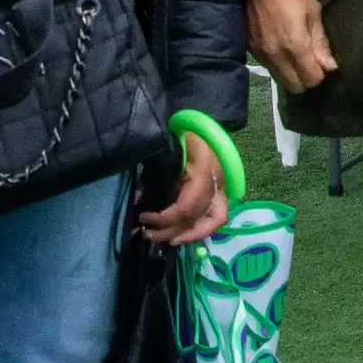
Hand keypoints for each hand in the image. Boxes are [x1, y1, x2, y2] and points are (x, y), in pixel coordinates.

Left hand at [140, 132, 228, 246]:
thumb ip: (157, 172)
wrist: (199, 124)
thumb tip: (140, 197)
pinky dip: (199, 232)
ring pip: (212, 223)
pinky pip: (216, 219)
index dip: (164, 218)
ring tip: (160, 238)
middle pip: (195, 217)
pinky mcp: (221, 192)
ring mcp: (222, 187)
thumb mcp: (168, 146)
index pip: (186, 206)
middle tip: (145, 233)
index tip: (143, 217)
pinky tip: (179, 238)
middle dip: (168, 230)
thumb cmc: (180, 132)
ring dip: (184, 236)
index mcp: (204, 168)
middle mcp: (217, 181)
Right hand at [246, 0, 335, 93]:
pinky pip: (268, 68)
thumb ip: (320, 42)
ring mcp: (261, 54)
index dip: (320, 75)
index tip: (323, 65)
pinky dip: (278, 66)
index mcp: (295, 45)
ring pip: (280, 80)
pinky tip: (282, 51)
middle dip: (306, 80)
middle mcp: (276, 55)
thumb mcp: (313, 12)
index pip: (310, 79)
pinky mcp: (251, 50)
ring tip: (297, 58)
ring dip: (291, 75)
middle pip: (294, 86)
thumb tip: (330, 67)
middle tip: (311, 64)